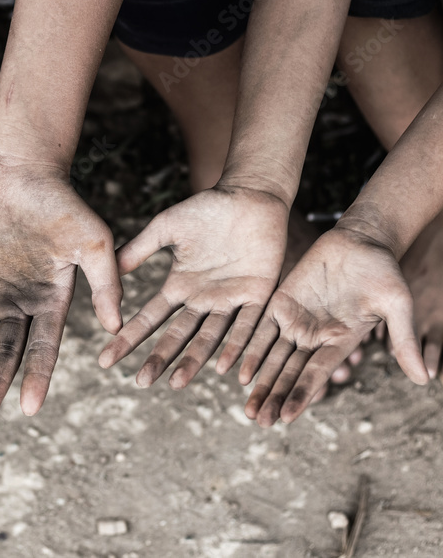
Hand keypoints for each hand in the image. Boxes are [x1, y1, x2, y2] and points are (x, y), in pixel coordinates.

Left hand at [0, 158, 121, 416]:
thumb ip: (105, 284)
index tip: (30, 409)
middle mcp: (21, 305)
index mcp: (53, 302)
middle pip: (8, 352)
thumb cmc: (62, 203)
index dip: (37, 378)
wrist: (20, 170)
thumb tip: (116, 327)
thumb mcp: (93, 241)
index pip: (44, 349)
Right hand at [98, 186, 287, 387]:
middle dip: (158, 359)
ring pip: (209, 338)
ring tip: (175, 384)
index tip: (105, 360)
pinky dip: (237, 346)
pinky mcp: (258, 295)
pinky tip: (225, 367)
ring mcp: (230, 300)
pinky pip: (246, 325)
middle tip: (140, 383)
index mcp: (180, 285)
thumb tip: (108, 268)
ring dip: (193, 361)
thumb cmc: (208, 208)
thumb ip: (139, 248)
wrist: (250, 195)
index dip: (128, 339)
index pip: (149, 318)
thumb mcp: (166, 226)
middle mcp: (203, 299)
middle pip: (177, 336)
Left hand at [240, 227, 428, 425]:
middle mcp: (316, 337)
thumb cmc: (383, 270)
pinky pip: (261, 330)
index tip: (286, 417)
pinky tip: (239, 372)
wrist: (360, 240)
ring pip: (273, 358)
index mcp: (341, 341)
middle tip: (259, 420)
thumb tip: (423, 379)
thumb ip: (402, 339)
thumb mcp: (396, 304)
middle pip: (290, 373)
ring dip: (260, 382)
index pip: (316, 374)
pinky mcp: (280, 303)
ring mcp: (296, 321)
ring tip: (248, 409)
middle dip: (274, 397)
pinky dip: (250, 349)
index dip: (301, 395)